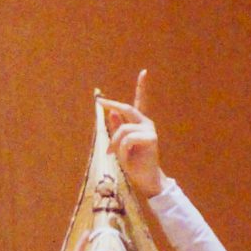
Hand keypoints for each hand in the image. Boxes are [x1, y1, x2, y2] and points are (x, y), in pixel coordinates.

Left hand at [101, 70, 162, 197]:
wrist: (145, 178)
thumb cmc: (133, 162)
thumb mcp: (120, 144)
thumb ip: (117, 128)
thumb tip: (112, 112)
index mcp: (140, 123)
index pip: (141, 101)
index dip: (142, 87)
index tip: (144, 72)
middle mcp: (146, 123)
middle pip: (127, 108)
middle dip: (112, 104)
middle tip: (99, 102)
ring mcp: (150, 130)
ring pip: (123, 129)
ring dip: (115, 144)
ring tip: (116, 154)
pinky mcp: (151, 138)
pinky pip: (127, 139)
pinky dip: (121, 150)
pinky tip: (127, 157)